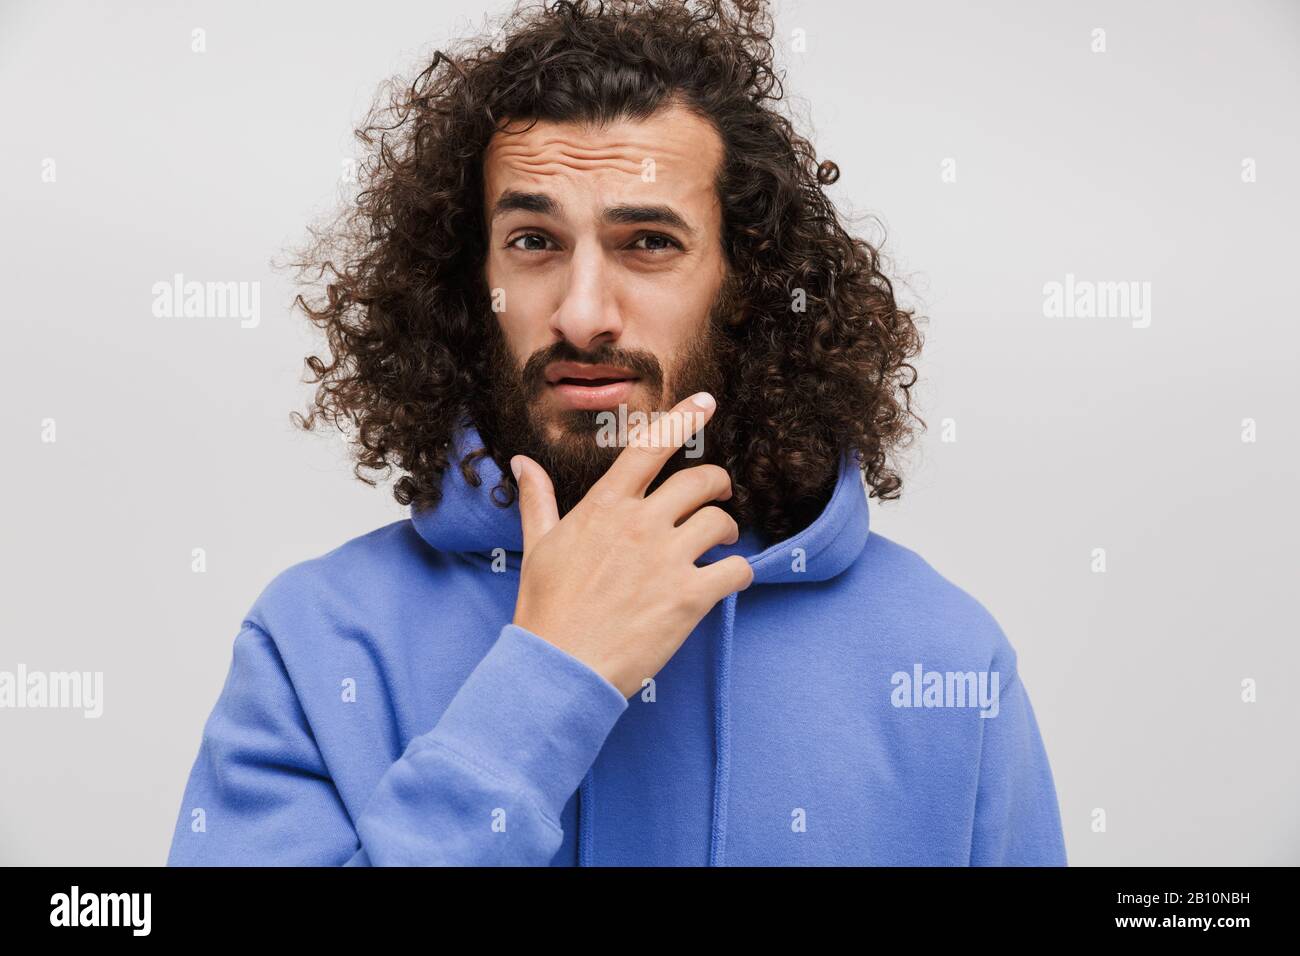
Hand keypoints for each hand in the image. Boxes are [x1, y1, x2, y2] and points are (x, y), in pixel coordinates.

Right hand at [510, 392, 753, 697]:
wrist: (559, 668)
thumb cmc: (546, 609)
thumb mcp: (538, 546)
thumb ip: (538, 499)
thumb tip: (522, 462)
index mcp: (604, 507)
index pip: (650, 447)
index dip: (683, 418)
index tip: (706, 402)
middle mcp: (639, 524)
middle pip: (700, 480)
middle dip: (716, 485)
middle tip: (718, 498)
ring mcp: (666, 559)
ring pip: (720, 522)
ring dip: (727, 531)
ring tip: (719, 546)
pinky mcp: (689, 597)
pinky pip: (736, 570)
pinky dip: (739, 573)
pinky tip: (728, 581)